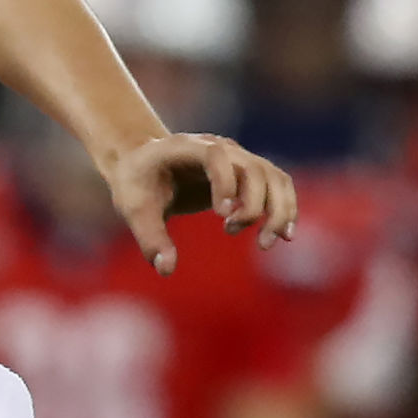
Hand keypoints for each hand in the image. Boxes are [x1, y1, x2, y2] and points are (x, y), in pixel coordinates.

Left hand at [101, 130, 295, 270]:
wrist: (145, 165)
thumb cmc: (137, 184)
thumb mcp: (133, 210)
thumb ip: (150, 237)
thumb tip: (166, 270)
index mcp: (187, 148)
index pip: (216, 156)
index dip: (225, 182)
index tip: (221, 214)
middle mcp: (220, 148)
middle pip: (254, 169)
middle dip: (254, 205)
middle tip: (232, 232)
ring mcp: (238, 158)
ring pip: (274, 177)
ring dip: (278, 210)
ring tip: (265, 243)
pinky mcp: (247, 173)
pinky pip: (277, 185)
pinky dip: (285, 208)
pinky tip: (283, 236)